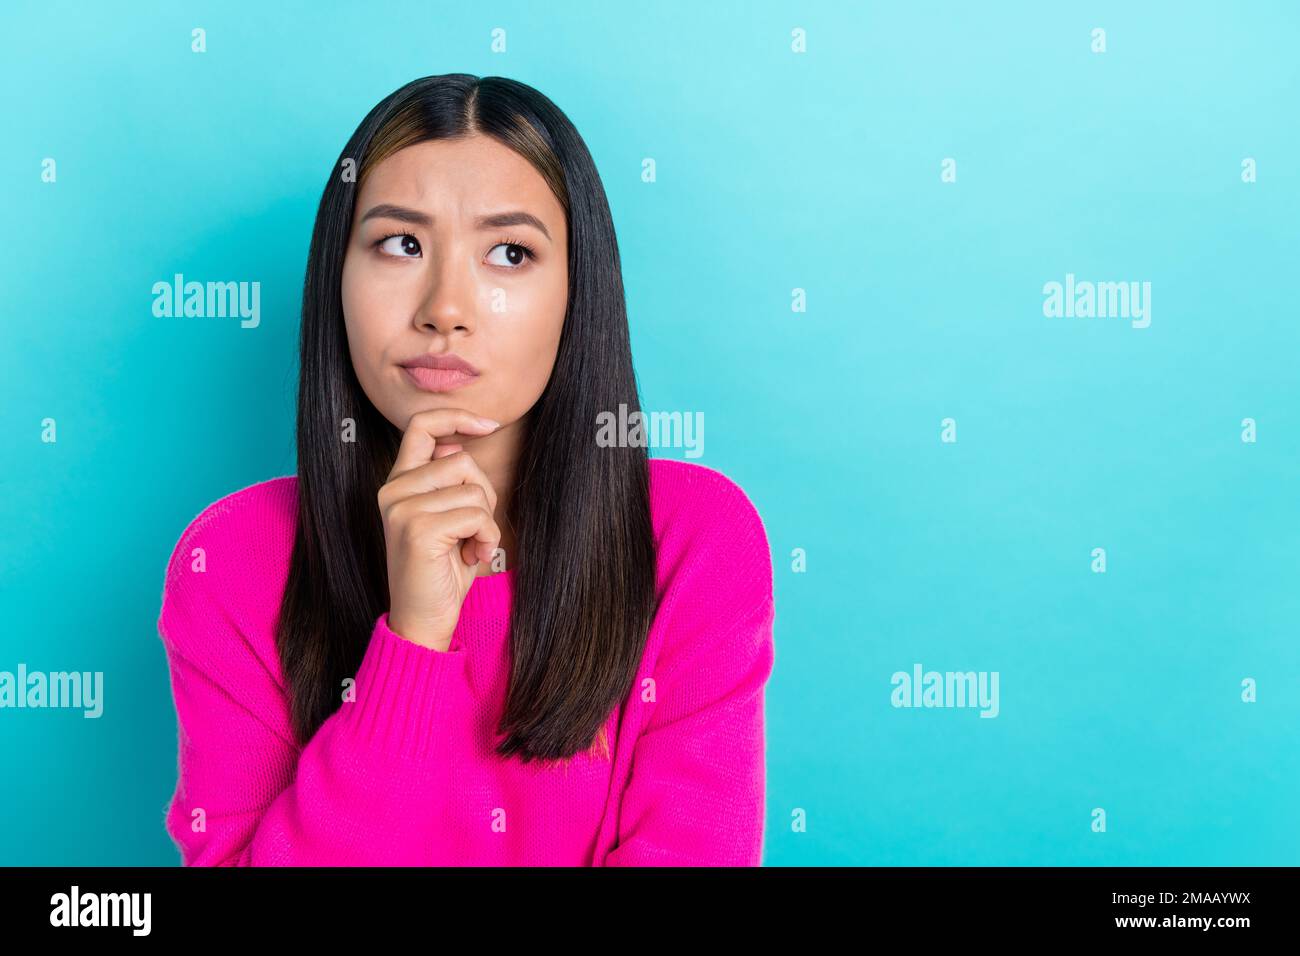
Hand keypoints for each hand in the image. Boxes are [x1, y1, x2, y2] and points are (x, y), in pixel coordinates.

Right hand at [378, 408, 502, 650]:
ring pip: (473, 489)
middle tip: (474, 530)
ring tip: (470, 546)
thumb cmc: (443, 570)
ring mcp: (401, 508)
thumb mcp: (449, 518)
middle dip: (484, 495)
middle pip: (463, 461)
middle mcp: (393, 490)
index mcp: (399, 483)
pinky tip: (472, 557)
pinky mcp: (417, 529)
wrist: (423, 620)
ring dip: (486, 521)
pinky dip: (486, 537)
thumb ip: (449, 483)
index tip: (489, 424)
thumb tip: (457, 448)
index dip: (457, 416)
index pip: (421, 425)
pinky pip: (476, 515)